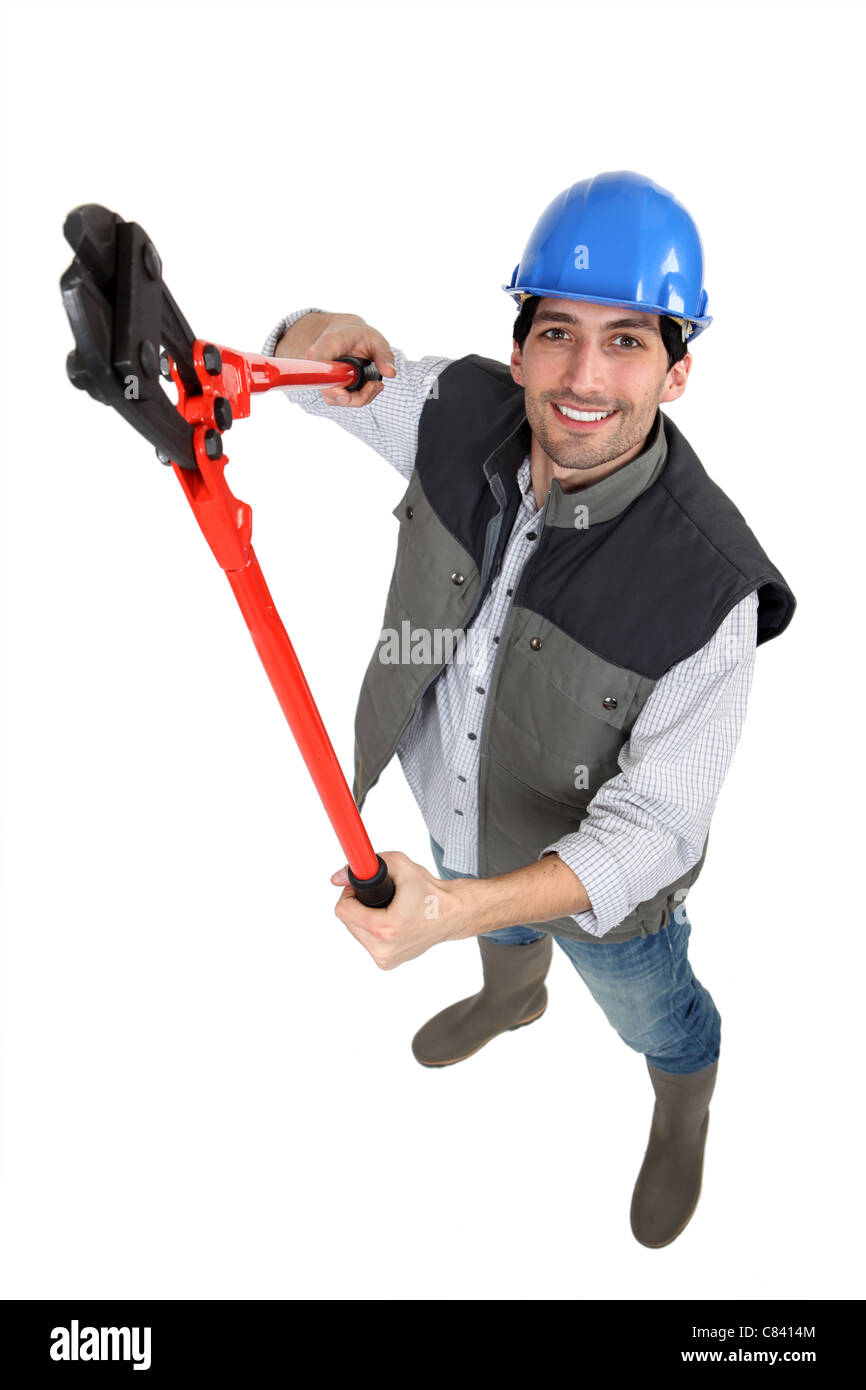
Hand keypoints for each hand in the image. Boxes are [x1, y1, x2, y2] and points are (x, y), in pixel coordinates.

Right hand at [306, 314, 396, 407]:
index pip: (322, 370)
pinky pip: (337, 398)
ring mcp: (319, 374)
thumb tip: (391, 373)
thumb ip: (384, 355)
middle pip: (329, 390)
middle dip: (356, 396)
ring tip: (375, 384)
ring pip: (333, 398)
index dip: (331, 387)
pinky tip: (368, 387)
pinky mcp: (324, 384)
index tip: (347, 396)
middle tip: (376, 385)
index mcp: (328, 344)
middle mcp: (317, 361)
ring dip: (358, 398)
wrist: (343, 332)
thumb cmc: (359, 335)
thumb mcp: (376, 340)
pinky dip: (355, 397)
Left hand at [331, 851, 463, 968]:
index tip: (362, 886)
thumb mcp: (400, 866)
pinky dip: (372, 930)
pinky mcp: (387, 963)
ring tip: (387, 909)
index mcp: (386, 928)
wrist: (452, 914)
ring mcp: (386, 959)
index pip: (343, 910)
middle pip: (347, 921)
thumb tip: (336, 878)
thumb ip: (366, 867)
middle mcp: (384, 949)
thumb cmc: (429, 891)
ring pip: (355, 932)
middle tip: (377, 895)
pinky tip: (390, 921)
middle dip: (357, 905)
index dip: (350, 893)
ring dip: (363, 918)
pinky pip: (366, 942)